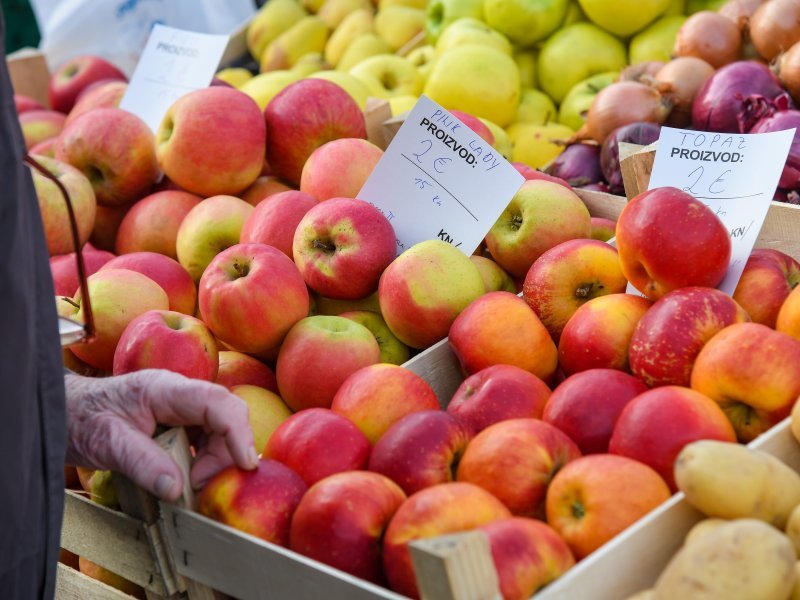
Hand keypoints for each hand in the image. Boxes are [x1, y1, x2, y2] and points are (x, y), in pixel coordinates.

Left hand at [64, 369, 258, 500]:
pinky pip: (206, 438)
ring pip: (220, 430)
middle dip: (225, 452)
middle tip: (199, 485)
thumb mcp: (107, 442)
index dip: (239, 431)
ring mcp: (182, 407)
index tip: (247, 463)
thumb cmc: (80, 418)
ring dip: (215, 460)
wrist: (64, 411)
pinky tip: (189, 477)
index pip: (217, 402)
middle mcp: (180, 394)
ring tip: (190, 484)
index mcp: (165, 389)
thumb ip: (142, 463)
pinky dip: (205, 461)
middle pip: (225, 417)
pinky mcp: (179, 422)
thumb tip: (177, 489)